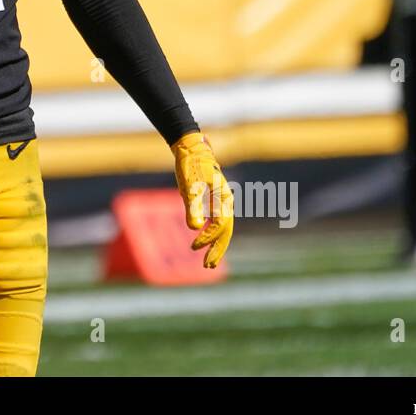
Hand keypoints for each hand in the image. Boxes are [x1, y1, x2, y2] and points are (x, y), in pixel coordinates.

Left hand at [170, 132, 233, 268]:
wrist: (191, 148)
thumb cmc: (190, 165)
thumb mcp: (190, 186)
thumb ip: (193, 206)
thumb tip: (195, 228)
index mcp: (224, 198)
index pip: (220, 225)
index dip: (208, 237)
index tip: (194, 244)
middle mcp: (225, 202)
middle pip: (226, 231)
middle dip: (217, 249)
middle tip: (208, 266)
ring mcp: (220, 202)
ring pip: (222, 228)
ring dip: (215, 245)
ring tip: (208, 262)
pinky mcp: (213, 200)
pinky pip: (216, 222)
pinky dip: (211, 234)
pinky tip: (203, 241)